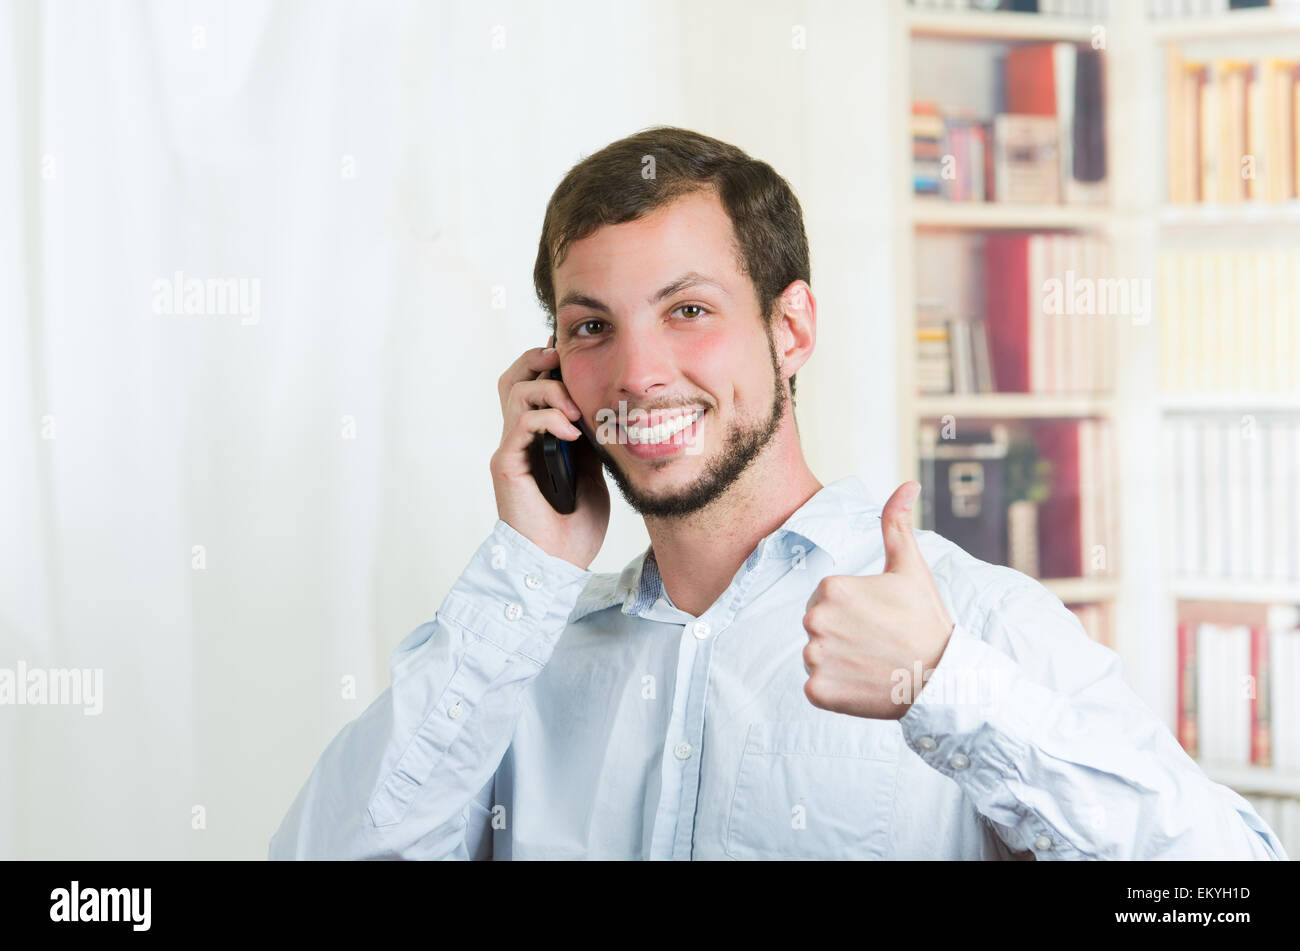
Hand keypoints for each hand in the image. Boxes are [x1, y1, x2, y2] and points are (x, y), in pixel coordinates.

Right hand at [490, 345, 609, 569]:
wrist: (557, 563)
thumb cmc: (574, 528)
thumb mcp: (593, 474)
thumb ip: (590, 442)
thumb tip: (603, 411)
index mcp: (538, 439)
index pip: (533, 386)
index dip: (549, 366)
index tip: (578, 361)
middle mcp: (519, 439)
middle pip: (514, 378)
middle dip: (538, 360)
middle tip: (564, 363)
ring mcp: (511, 450)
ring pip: (516, 392)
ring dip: (550, 391)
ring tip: (575, 410)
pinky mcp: (508, 464)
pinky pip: (522, 423)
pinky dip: (548, 419)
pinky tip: (570, 433)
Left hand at [801, 481, 954, 719]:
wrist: (941, 680)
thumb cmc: (926, 621)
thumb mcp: (911, 568)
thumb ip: (896, 525)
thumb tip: (908, 484)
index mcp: (831, 588)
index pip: (828, 599)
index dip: (855, 610)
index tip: (881, 620)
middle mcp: (815, 621)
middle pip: (819, 627)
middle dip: (843, 634)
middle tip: (877, 643)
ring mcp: (814, 659)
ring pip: (818, 657)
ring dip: (840, 662)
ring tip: (873, 663)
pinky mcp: (818, 692)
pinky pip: (818, 688)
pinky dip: (837, 690)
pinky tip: (864, 685)